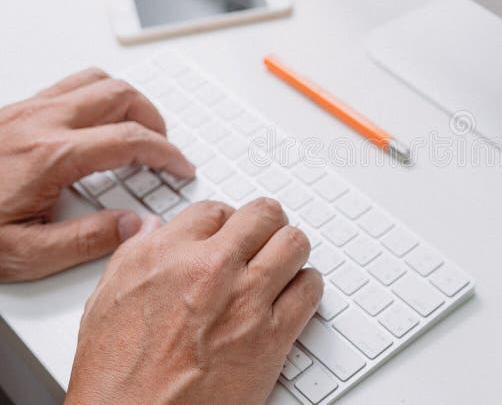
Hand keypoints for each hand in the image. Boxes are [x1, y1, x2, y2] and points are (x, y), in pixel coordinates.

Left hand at [0, 68, 193, 281]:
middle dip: (154, 119)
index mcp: (52, 155)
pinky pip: (69, 85)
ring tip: (136, 128)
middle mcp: (41, 122)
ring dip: (127, 99)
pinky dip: (97, 96)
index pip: (132, 138)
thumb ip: (88, 240)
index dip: (168, 152)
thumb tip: (134, 225)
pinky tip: (95, 123)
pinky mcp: (13, 109)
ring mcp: (26, 109)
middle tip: (162, 148)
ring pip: (96, 79)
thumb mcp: (25, 255)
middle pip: (122, 94)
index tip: (179, 166)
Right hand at [65, 198, 322, 404]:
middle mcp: (210, 269)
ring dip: (289, 252)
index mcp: (166, 255)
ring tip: (281, 265)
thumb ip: (134, 254)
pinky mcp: (273, 335)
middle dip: (264, 225)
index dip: (225, 222)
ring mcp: (247, 300)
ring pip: (294, 244)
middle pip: (263, 215)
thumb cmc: (116, 375)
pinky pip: (310, 289)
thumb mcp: (106, 299)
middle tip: (263, 239)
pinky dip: (306, 288)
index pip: (214, 211)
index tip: (229, 233)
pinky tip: (293, 296)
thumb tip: (153, 228)